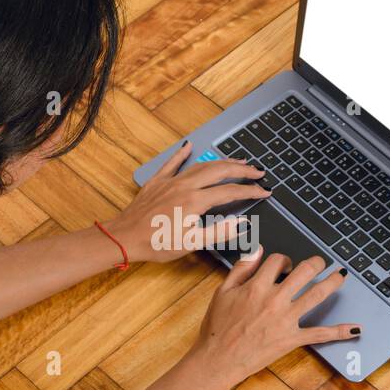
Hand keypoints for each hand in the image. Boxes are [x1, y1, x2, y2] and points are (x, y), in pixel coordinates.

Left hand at [106, 142, 270, 262]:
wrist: (124, 237)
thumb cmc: (156, 243)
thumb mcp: (191, 244)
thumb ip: (219, 232)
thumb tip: (242, 223)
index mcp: (195, 201)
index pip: (230, 192)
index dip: (251, 191)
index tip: (265, 191)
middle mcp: (185, 186)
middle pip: (219, 171)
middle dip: (241, 170)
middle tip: (258, 171)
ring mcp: (170, 181)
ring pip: (201, 165)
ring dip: (221, 162)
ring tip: (236, 161)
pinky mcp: (157, 182)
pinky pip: (172, 163)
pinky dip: (182, 153)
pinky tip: (188, 145)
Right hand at [188, 246, 361, 387]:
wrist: (217, 360)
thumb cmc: (217, 328)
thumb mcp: (222, 292)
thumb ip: (241, 269)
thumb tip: (257, 250)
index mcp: (257, 286)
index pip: (278, 260)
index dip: (284, 259)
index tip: (285, 264)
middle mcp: (275, 300)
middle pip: (304, 271)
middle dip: (315, 263)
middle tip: (319, 262)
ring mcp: (286, 319)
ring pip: (317, 295)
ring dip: (332, 283)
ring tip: (340, 276)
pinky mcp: (292, 338)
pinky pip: (319, 333)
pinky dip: (339, 332)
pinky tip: (354, 328)